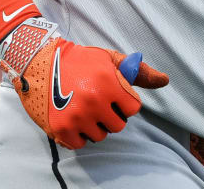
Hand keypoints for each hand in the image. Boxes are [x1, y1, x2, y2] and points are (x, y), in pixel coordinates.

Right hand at [13, 37, 169, 148]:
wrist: (40, 62)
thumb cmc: (80, 60)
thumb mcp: (110, 59)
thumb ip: (138, 72)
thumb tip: (164, 81)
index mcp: (109, 83)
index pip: (133, 109)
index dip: (124, 102)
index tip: (113, 95)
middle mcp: (94, 102)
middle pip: (118, 125)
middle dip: (111, 115)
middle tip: (98, 103)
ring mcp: (77, 117)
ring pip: (100, 136)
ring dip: (95, 125)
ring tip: (84, 109)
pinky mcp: (60, 128)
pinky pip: (81, 143)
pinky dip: (79, 135)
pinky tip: (74, 118)